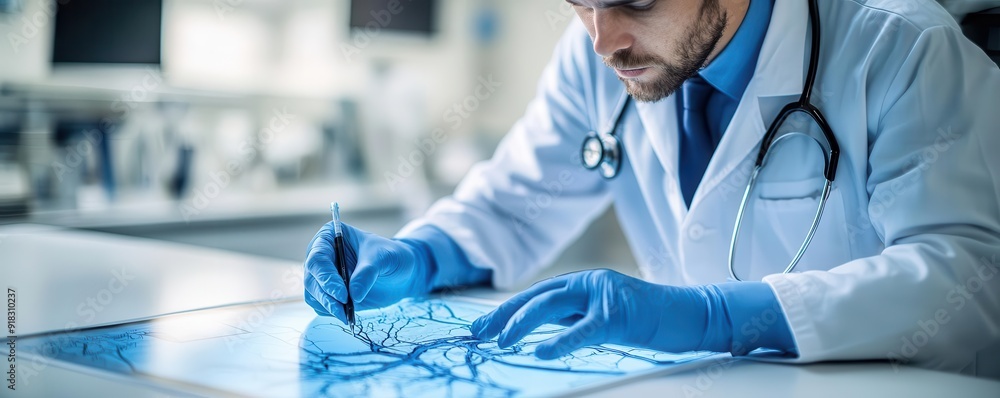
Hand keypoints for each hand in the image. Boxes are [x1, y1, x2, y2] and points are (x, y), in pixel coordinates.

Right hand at [303, 221, 433, 323]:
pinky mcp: (328, 293)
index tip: (342, 295)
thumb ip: (367, 273)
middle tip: (343, 309)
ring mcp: (323, 276)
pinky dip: (332, 312)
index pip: (317, 259)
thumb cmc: (391, 256)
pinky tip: (348, 315)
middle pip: (312, 279)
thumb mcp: (383, 258)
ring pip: (313, 295)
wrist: (401, 271)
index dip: (326, 278)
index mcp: (329, 237)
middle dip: (326, 296)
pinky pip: (322, 306)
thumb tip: (353, 295)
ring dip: (328, 307)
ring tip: (347, 315)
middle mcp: (321, 256)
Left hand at [470, 269, 729, 358]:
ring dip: (521, 323)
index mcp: (584, 284)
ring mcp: (605, 296)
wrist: (695, 315)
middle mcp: (590, 283)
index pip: (536, 295)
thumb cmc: (652, 321)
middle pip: (535, 297)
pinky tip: (539, 351)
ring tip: (500, 341)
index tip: (479, 328)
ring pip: (552, 306)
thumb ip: (574, 318)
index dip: (505, 310)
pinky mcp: (621, 315)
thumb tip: (538, 332)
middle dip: (502, 316)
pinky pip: (583, 330)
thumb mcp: (604, 316)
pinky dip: (559, 341)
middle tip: (475, 334)